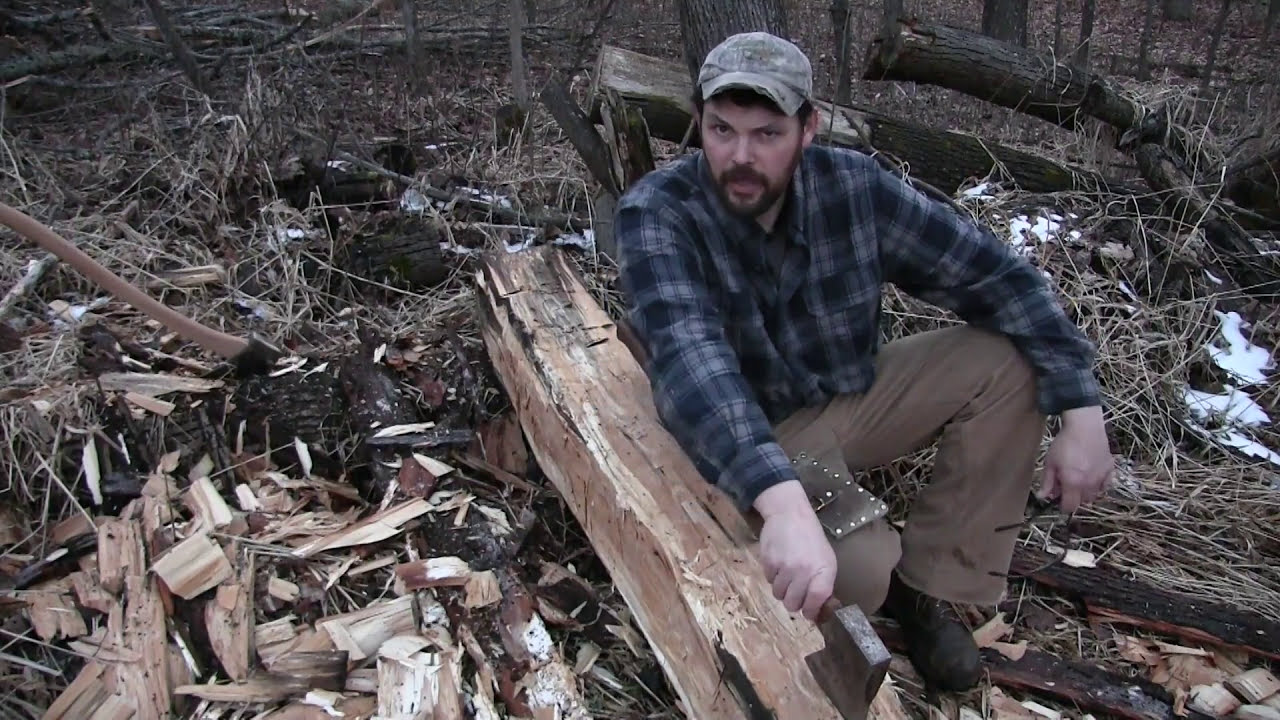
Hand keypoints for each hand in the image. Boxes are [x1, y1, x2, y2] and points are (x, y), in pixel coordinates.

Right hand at [752, 480, 836, 619]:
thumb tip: (818, 608)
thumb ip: (823, 583)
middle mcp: (804, 571)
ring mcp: (785, 567)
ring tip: (787, 575)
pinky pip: (768, 581)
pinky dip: (773, 577)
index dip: (811, 612)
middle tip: (795, 594)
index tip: (808, 614)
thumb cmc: (811, 538)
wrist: (790, 514)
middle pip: (793, 604)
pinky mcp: (768, 562)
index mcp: (823, 570)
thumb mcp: (826, 558)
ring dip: (782, 589)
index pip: (816, 601)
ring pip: (778, 594)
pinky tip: (779, 563)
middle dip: (793, 603)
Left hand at [1040, 405, 1113, 512]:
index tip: (1058, 498)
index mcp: (1073, 483)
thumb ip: (1047, 482)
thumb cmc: (1064, 444)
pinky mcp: (1110, 469)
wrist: (1085, 427)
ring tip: (1079, 478)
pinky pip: (1106, 485)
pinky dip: (1099, 484)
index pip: (1070, 507)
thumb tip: (1042, 497)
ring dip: (1085, 492)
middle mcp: (1090, 484)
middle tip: (1066, 485)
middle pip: (1082, 502)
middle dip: (1073, 498)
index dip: (1062, 506)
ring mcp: (1102, 477)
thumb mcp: (1051, 462)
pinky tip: (1092, 475)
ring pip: (1094, 495)